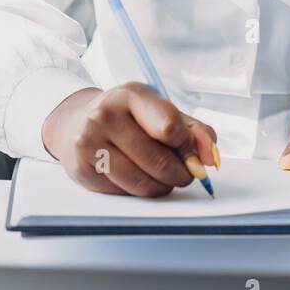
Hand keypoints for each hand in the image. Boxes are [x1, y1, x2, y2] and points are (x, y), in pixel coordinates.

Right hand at [41, 83, 219, 195]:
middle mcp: (104, 116)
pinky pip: (125, 194)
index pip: (170, 127)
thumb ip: (195, 131)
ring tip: (163, 177)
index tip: (191, 152)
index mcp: (130, 95)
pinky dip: (139, 192)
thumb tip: (211, 159)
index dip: (188, 146)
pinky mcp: (82, 171)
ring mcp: (89, 143)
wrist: (78, 122)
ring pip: (142, 184)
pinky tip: (137, 176)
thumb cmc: (130, 117)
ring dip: (162, 187)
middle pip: (159, 162)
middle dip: (181, 174)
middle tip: (184, 172)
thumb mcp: (162, 111)